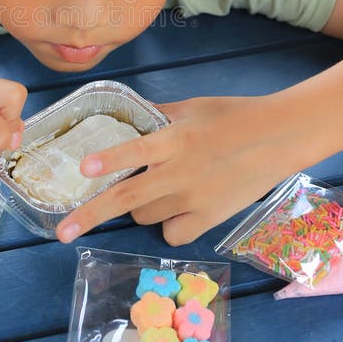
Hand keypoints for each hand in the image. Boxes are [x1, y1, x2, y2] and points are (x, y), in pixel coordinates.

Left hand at [56, 95, 305, 245]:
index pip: (135, 150)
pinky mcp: (210, 218)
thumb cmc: (234, 115)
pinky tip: (177, 210)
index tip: (83, 169)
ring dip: (140, 207)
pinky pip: (173, 234)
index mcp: (175, 139)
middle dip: (91, 215)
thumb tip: (129, 115)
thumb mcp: (192, 107)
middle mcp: (180, 172)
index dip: (109, 161)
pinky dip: (169, 225)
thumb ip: (158, 115)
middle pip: (128, 200)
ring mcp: (194, 199)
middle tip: (63, 231)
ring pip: (146, 217)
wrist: (279, 138)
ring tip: (154, 190)